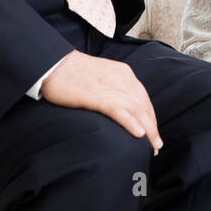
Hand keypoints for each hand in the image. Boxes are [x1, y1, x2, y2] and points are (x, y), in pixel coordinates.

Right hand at [39, 49, 162, 152]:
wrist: (54, 64)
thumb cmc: (73, 72)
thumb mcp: (102, 76)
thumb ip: (114, 87)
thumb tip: (122, 106)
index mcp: (124, 73)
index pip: (143, 99)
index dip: (150, 117)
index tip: (153, 132)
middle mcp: (122, 79)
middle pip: (143, 106)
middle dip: (152, 127)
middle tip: (156, 145)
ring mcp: (110, 87)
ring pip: (136, 110)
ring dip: (148, 130)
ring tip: (152, 147)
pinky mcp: (97, 96)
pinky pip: (118, 111)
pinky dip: (130, 122)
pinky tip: (139, 134)